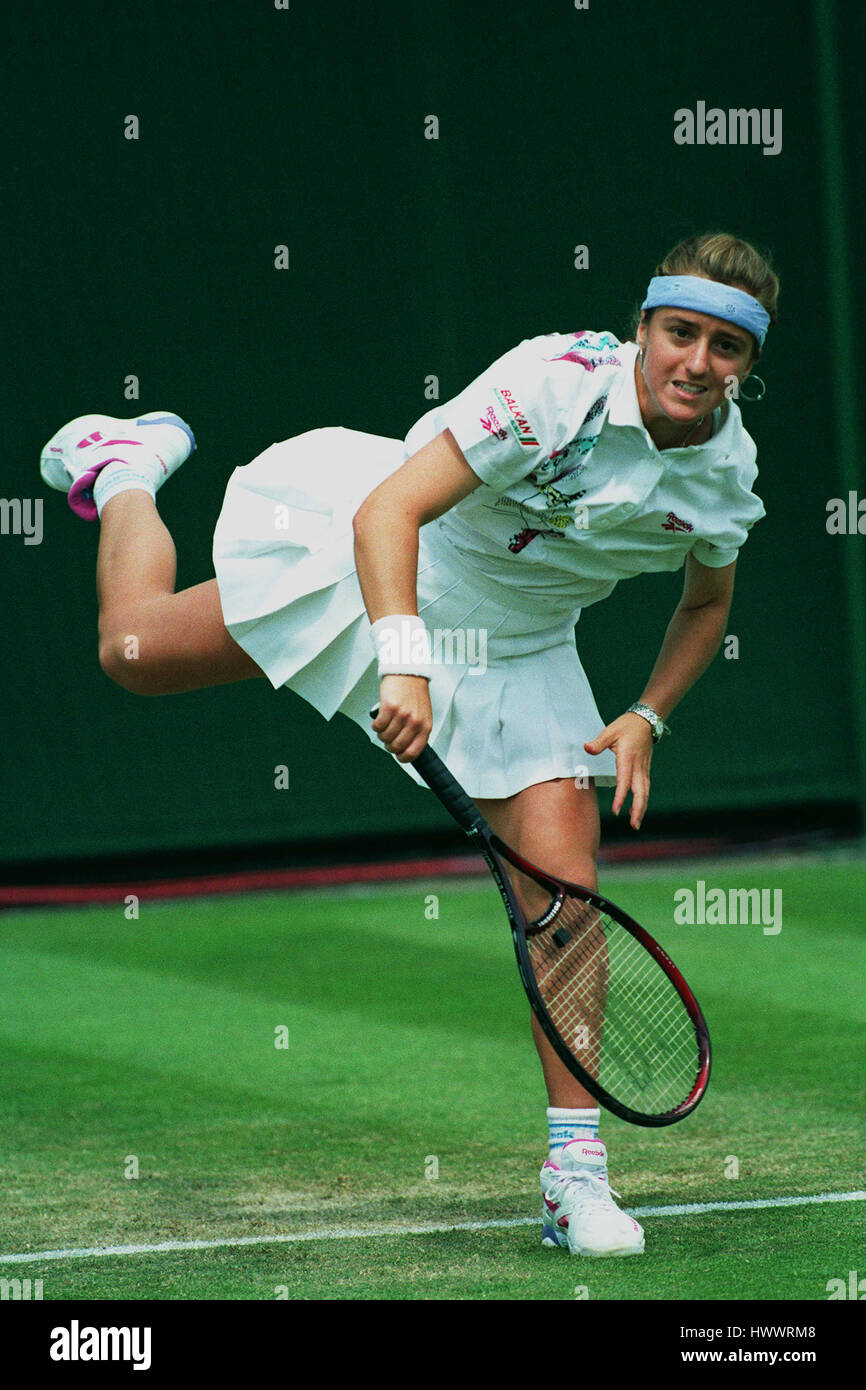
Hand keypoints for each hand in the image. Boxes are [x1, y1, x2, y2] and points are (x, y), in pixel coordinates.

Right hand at [372, 674, 432, 761]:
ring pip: (385, 737)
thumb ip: (417, 732)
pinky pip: (378, 726)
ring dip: (381, 734)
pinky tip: (379, 720)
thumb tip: (405, 748)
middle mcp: (414, 722)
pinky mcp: (389, 707)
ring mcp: (402, 715)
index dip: (402, 758)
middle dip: (389, 745)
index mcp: (425, 726)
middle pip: (396, 747)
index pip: (413, 753)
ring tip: (384, 726)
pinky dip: (376, 725)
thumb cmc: (415, 693)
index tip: (398, 755)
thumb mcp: (423, 715)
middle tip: (388, 738)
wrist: (408, 673)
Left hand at [584, 712, 653, 828]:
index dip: (621, 796)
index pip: (625, 781)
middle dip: (638, 809)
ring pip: (645, 792)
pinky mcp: (645, 770)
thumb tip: (586, 748)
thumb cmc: (626, 726)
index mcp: (628, 758)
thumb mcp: (610, 730)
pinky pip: (645, 788)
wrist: (645, 721)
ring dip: (641, 808)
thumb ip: (598, 742)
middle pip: (641, 792)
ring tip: (635, 824)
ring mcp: (643, 769)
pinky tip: (636, 811)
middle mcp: (638, 766)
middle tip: (633, 825)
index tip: (616, 810)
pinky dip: (642, 801)